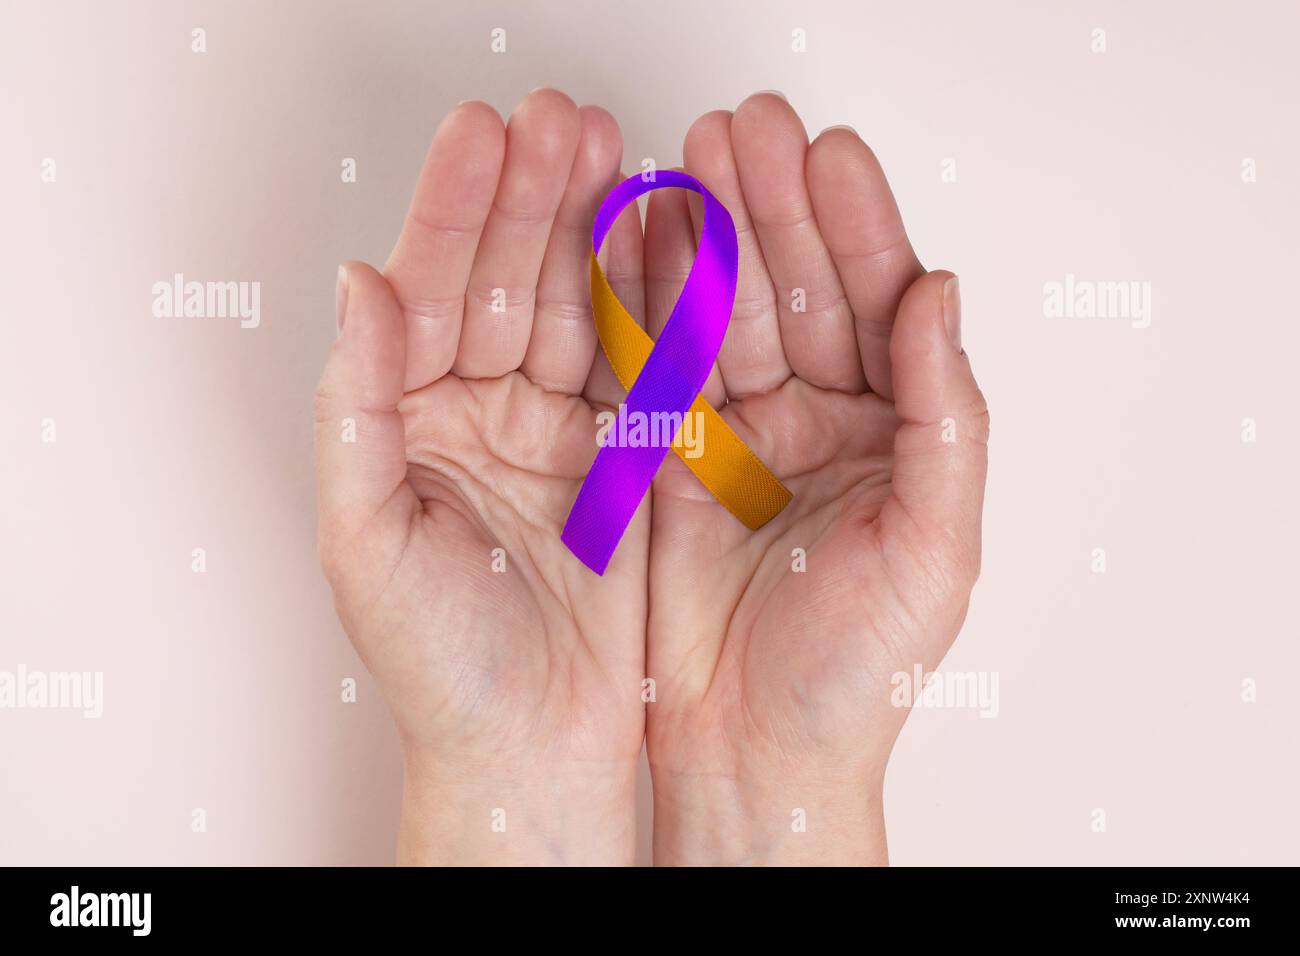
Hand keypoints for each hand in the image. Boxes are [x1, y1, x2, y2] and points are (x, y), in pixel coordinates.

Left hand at [314, 90, 648, 864]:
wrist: (532, 750)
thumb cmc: (438, 666)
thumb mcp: (368, 538)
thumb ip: (357, 408)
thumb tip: (356, 286)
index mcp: (408, 422)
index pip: (426, 292)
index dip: (454, 209)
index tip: (485, 133)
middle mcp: (477, 415)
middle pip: (505, 279)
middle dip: (533, 196)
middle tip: (565, 119)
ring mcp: (554, 430)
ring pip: (573, 307)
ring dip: (595, 231)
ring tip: (619, 154)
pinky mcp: (623, 459)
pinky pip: (636, 364)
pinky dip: (652, 302)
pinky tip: (665, 241)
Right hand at [643, 94, 988, 864]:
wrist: (756, 755)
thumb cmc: (857, 674)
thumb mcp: (935, 547)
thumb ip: (949, 418)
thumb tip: (943, 297)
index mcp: (893, 433)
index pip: (881, 306)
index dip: (856, 227)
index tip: (828, 155)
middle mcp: (818, 422)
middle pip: (796, 291)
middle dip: (771, 209)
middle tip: (745, 130)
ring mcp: (740, 436)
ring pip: (723, 315)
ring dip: (704, 239)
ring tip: (684, 163)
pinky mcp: (669, 461)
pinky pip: (659, 368)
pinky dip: (644, 307)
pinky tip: (635, 245)